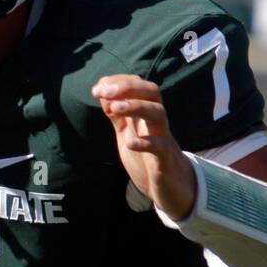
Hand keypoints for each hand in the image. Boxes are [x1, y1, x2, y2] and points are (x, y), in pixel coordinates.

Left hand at [92, 74, 196, 221]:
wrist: (168, 184)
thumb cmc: (146, 154)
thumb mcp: (127, 130)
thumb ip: (116, 113)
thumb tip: (102, 93)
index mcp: (146, 112)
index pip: (138, 85)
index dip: (118, 82)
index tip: (98, 88)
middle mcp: (156, 120)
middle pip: (152, 91)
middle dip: (128, 87)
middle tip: (105, 91)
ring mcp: (162, 137)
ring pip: (158, 113)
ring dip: (136, 106)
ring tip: (114, 108)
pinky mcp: (164, 158)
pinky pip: (159, 146)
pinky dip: (145, 142)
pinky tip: (129, 143)